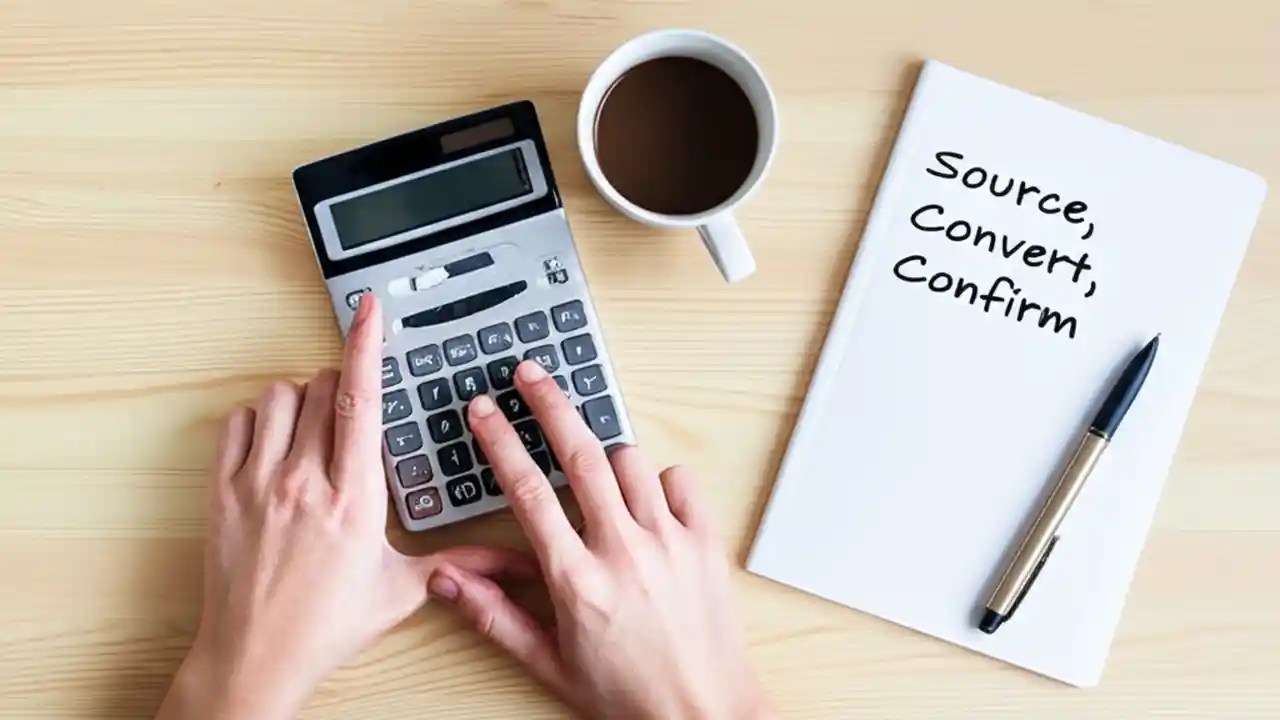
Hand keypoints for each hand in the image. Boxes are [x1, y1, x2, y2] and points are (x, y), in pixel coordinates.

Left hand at [157, 295, 534, 718]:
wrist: (255, 660)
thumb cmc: (325, 629)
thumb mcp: (402, 592)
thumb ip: (459, 563)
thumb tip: (514, 563)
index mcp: (355, 498)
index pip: (361, 400)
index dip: (367, 346)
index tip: (370, 310)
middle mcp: (304, 481)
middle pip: (321, 389)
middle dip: (341, 385)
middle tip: (353, 413)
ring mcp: (258, 484)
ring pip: (277, 398)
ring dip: (300, 399)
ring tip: (314, 429)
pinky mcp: (222, 494)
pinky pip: (235, 425)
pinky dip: (257, 420)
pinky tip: (273, 444)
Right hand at [430, 360, 773, 719]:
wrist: (705, 712)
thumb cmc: (628, 693)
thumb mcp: (549, 663)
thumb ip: (495, 616)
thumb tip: (446, 581)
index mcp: (577, 580)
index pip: (528, 492)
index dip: (500, 443)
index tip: (483, 412)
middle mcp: (624, 550)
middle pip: (581, 454)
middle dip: (549, 404)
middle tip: (529, 374)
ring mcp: (670, 541)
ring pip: (631, 461)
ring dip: (607, 455)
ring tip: (595, 472)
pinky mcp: (706, 541)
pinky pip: (680, 480)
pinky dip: (660, 480)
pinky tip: (647, 503)